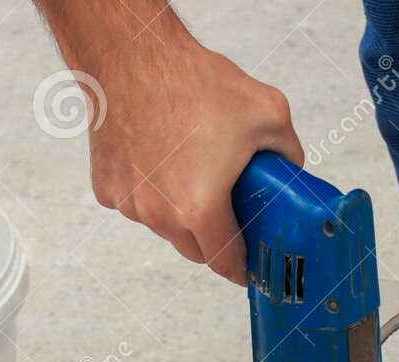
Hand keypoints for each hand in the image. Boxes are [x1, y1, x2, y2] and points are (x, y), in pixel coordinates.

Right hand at [87, 44, 302, 283]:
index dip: (242, 268)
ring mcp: (130, 204)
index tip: (250, 267)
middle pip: (195, 250)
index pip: (225, 263)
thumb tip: (291, 172)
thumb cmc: (191, 82)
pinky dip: (151, 193)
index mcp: (200, 207)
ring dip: (181, 214)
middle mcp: (160, 215)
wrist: (132, 56)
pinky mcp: (107, 189)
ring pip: (164, 227)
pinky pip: (137, 204)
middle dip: (215, 239)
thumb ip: (288, 153)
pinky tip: (161, 159)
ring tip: (193, 171)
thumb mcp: (267, 113)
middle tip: (230, 212)